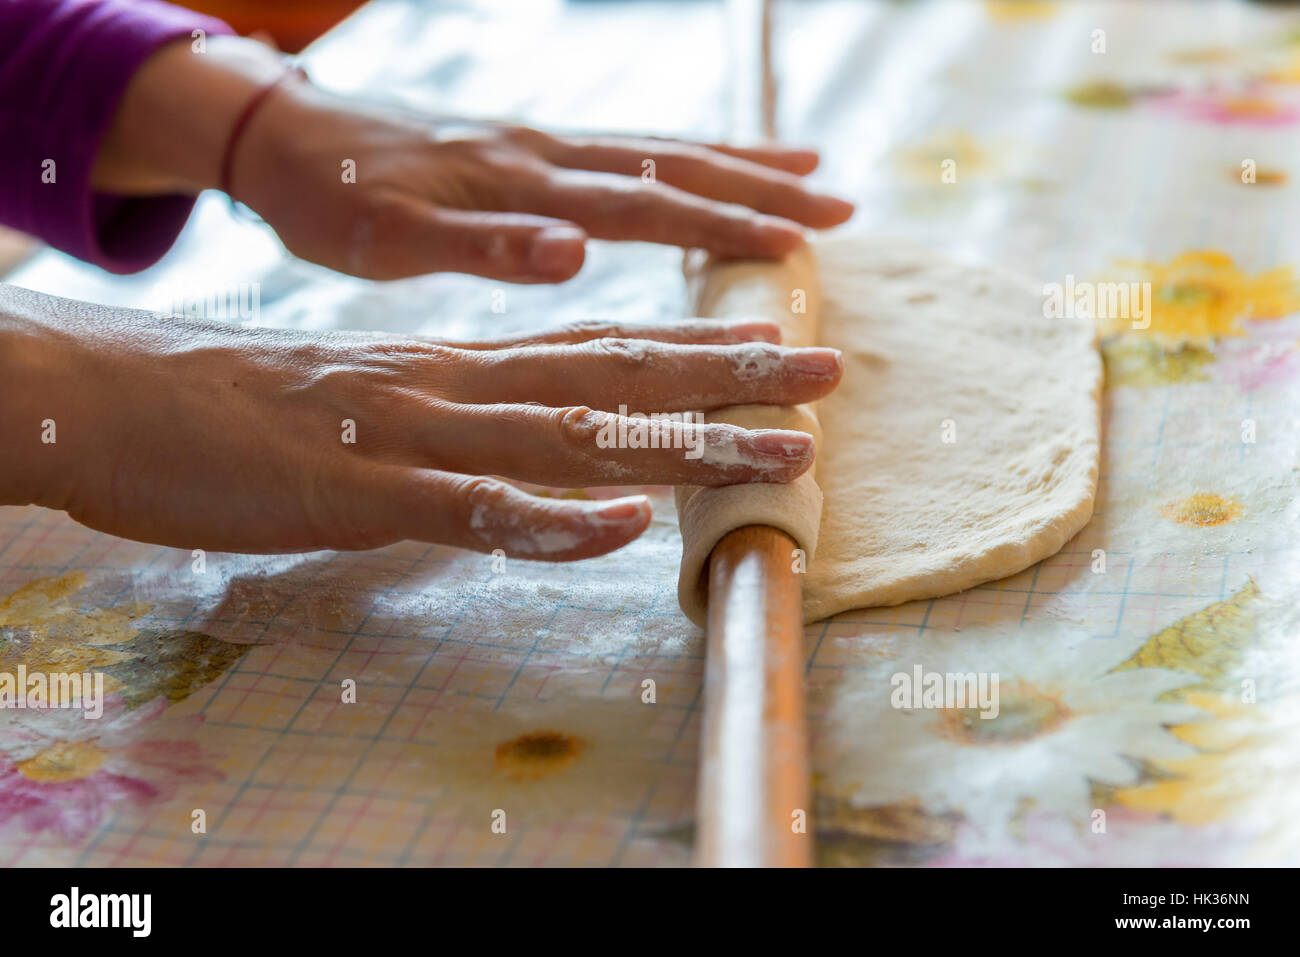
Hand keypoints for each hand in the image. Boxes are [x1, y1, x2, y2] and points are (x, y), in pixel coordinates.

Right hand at [2, 286, 841, 559]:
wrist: (129, 402)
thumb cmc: (255, 412)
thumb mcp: (382, 406)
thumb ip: (463, 424)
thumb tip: (535, 452)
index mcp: (464, 368)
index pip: (601, 347)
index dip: (694, 343)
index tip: (776, 338)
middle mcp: (460, 388)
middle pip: (617, 378)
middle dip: (729, 377)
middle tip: (827, 371)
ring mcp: (418, 438)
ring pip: (572, 438)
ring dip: (682, 442)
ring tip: (777, 446)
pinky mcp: (362, 493)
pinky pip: (471, 512)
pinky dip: (550, 522)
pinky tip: (622, 528)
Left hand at [92, 37, 854, 281]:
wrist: (285, 135)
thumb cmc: (332, 200)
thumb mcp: (388, 239)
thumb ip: (482, 246)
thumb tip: (574, 253)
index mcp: (523, 185)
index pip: (644, 207)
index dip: (722, 227)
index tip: (796, 247)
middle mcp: (548, 154)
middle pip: (674, 168)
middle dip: (761, 189)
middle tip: (843, 208)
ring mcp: (544, 143)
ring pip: (661, 149)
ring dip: (740, 163)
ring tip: (814, 172)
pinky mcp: (532, 145)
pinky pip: (628, 146)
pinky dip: (686, 155)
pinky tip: (708, 167)